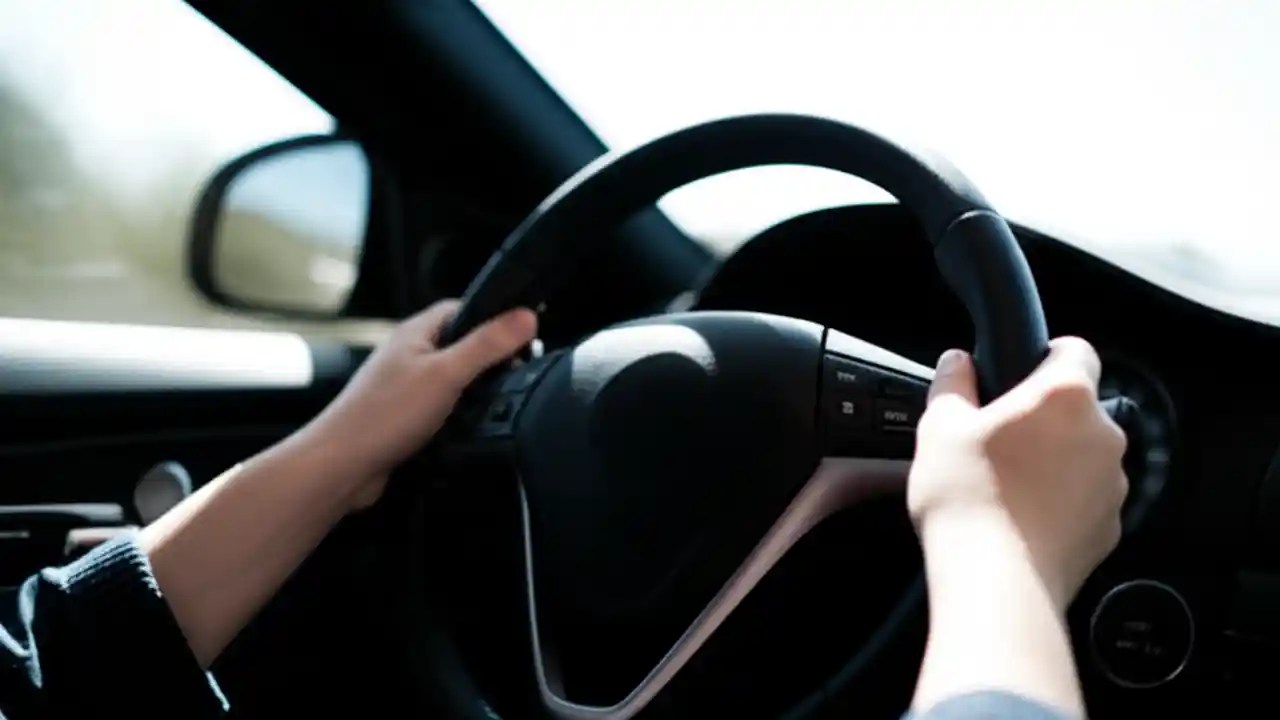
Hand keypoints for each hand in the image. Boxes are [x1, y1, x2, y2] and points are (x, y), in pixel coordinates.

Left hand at [304, 299, 537, 509]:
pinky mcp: (406, 418)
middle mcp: (408, 356)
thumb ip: (487, 345)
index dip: (493, 318)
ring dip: (474, 393)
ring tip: (493, 404)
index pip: (462, 308)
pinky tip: (469, 429)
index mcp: (415, 333)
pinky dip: (459, 417)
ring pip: (453, 381)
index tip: (521, 336)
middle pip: (460, 346)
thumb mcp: (446, 374)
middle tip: (512, 375)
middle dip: (488, 361)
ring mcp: (405, 387)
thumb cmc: (383, 416)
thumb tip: (525, 316)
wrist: (343, 466)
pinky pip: (443, 409)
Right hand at [908, 338, 1127, 608]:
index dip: (1045, 355)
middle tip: (996, 438)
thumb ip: (952, 384)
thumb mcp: (940, 428)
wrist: (996, 585)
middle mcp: (1103, 435)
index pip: (1075, 349)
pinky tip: (1019, 517)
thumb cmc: (968, 499)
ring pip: (1083, 456)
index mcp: (1065, 396)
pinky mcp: (1110, 528)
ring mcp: (1112, 485)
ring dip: (1053, 461)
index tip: (1018, 372)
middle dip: (1042, 418)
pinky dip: (1060, 502)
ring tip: (1004, 484)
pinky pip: (1085, 500)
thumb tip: (957, 364)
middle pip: (1077, 408)